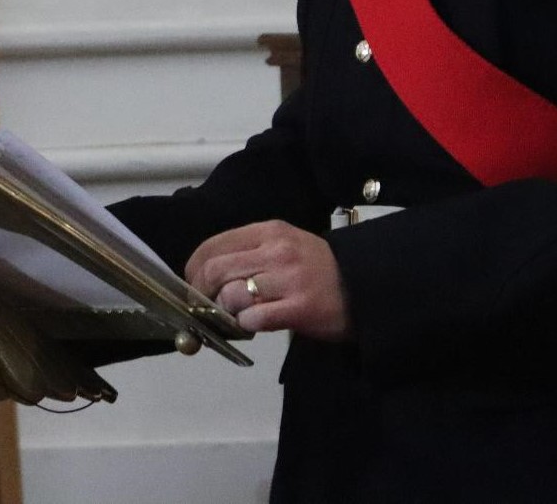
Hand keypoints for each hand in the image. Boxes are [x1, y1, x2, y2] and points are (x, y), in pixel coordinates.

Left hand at [184, 220, 348, 340]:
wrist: (364, 286)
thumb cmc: (319, 268)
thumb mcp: (284, 244)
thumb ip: (249, 252)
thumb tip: (208, 272)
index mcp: (269, 231)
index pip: (214, 245)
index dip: (194, 268)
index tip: (192, 284)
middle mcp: (275, 251)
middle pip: (216, 269)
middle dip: (200, 292)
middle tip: (202, 307)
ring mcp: (287, 279)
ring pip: (231, 295)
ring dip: (224, 312)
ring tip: (234, 316)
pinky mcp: (298, 308)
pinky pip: (254, 318)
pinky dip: (244, 325)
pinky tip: (251, 325)